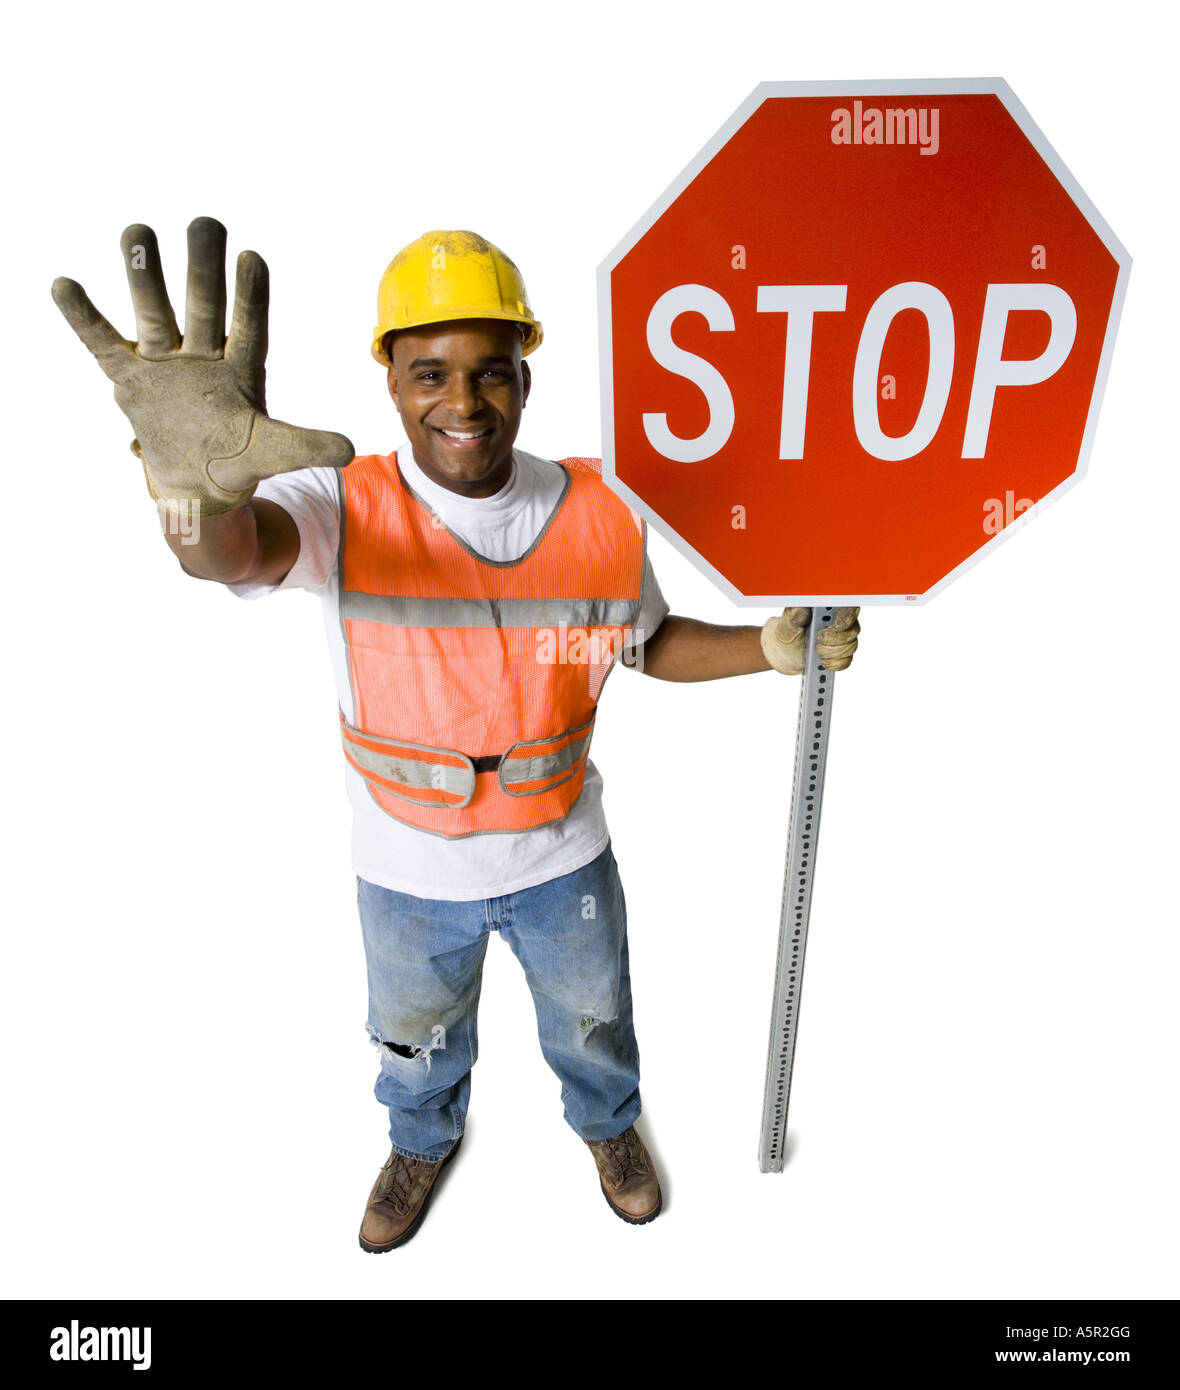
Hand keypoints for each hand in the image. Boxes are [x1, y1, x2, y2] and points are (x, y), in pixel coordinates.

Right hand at [51, 217, 353, 514]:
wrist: (199, 482)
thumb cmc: (242, 458)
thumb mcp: (276, 452)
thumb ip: (308, 445)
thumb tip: (350, 452)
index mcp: (244, 367)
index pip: (250, 326)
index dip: (250, 295)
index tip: (252, 257)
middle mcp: (204, 355)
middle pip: (204, 306)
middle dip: (204, 269)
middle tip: (205, 223)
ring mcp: (165, 363)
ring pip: (155, 311)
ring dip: (146, 275)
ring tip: (137, 231)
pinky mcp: (131, 379)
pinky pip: (103, 343)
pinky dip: (84, 318)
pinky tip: (65, 285)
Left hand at [761, 607, 860, 673]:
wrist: (787, 651)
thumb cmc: (789, 631)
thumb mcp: (788, 622)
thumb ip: (796, 616)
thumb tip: (803, 610)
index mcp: (829, 608)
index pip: (848, 608)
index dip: (848, 616)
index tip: (838, 626)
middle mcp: (841, 622)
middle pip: (852, 630)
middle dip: (835, 639)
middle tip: (818, 640)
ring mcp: (844, 639)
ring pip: (850, 646)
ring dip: (832, 652)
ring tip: (816, 651)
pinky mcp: (842, 655)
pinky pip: (846, 661)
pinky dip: (834, 663)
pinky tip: (823, 662)